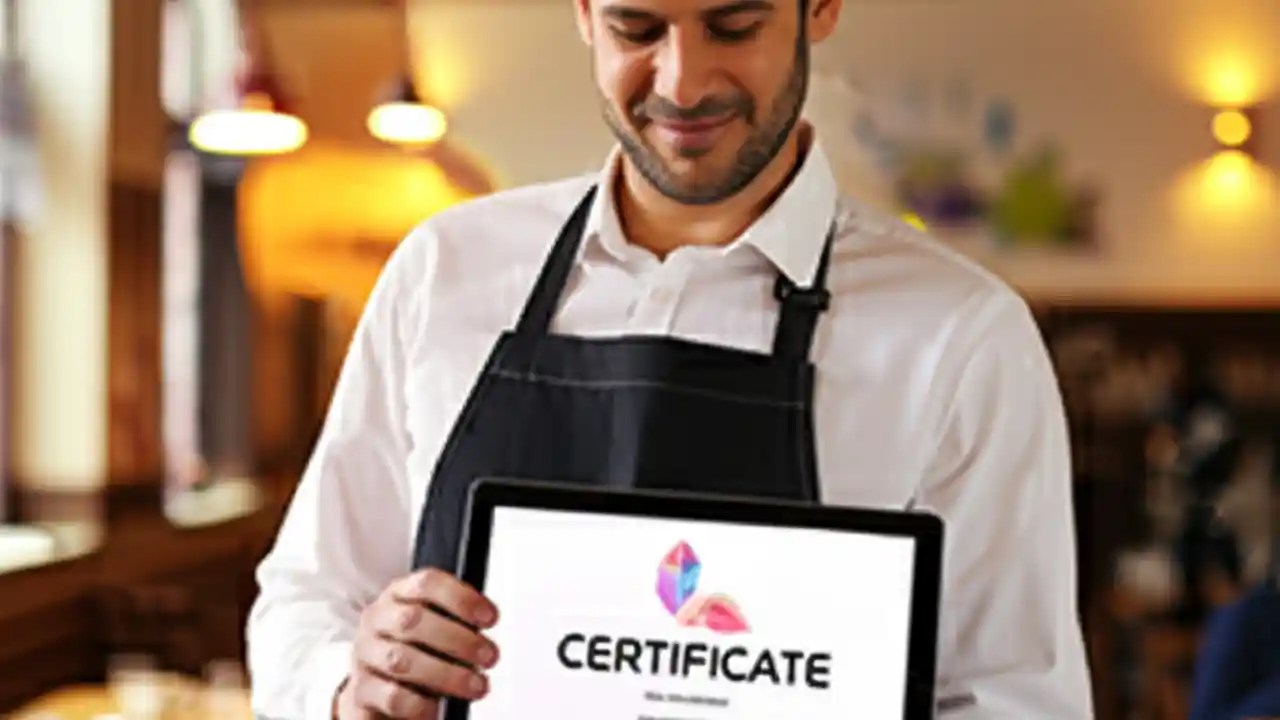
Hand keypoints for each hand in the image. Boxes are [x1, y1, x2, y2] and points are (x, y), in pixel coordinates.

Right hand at [335, 568, 499, 718]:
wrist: (379, 691)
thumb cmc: (416, 652)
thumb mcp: (435, 627)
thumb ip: (456, 620)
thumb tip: (486, 622)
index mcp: (398, 595)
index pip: (427, 583)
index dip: (461, 598)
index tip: (490, 618)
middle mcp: (377, 620)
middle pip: (413, 620)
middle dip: (459, 640)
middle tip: (489, 656)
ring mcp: (366, 654)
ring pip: (401, 659)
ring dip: (447, 674)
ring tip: (476, 685)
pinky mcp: (362, 691)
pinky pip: (391, 697)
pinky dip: (419, 704)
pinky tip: (436, 708)